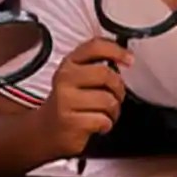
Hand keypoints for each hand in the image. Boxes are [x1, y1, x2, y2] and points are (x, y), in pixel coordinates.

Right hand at [36, 38, 130, 155]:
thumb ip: (98, 65)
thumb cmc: (70, 102)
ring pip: (108, 100)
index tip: (129, 60)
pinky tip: (98, 124)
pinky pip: (103, 120)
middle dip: (118, 89)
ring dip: (113, 111)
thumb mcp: (78, 78)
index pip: (95, 47)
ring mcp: (66, 100)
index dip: (116, 51)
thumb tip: (127, 59)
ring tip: (104, 113)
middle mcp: (65, 78)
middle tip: (115, 96)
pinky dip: (106, 124)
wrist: (47, 130)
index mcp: (70, 63)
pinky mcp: (70, 121)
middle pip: (106, 74)